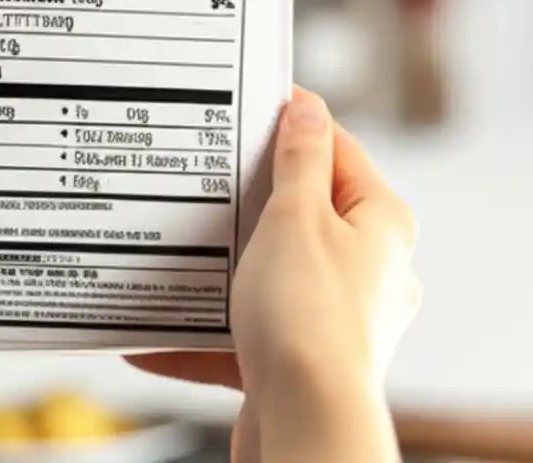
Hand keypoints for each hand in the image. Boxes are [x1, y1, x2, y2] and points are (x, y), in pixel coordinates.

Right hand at [129, 89, 420, 460]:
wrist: (307, 425)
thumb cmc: (309, 319)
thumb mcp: (296, 217)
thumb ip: (299, 160)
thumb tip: (308, 108)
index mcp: (381, 225)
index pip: (338, 152)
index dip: (294, 125)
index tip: (251, 107)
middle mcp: (369, 272)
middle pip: (305, 215)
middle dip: (250, 203)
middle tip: (205, 177)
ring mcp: (338, 321)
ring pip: (272, 279)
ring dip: (221, 273)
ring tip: (171, 255)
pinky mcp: (303, 364)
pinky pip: (245, 339)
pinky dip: (202, 336)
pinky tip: (151, 337)